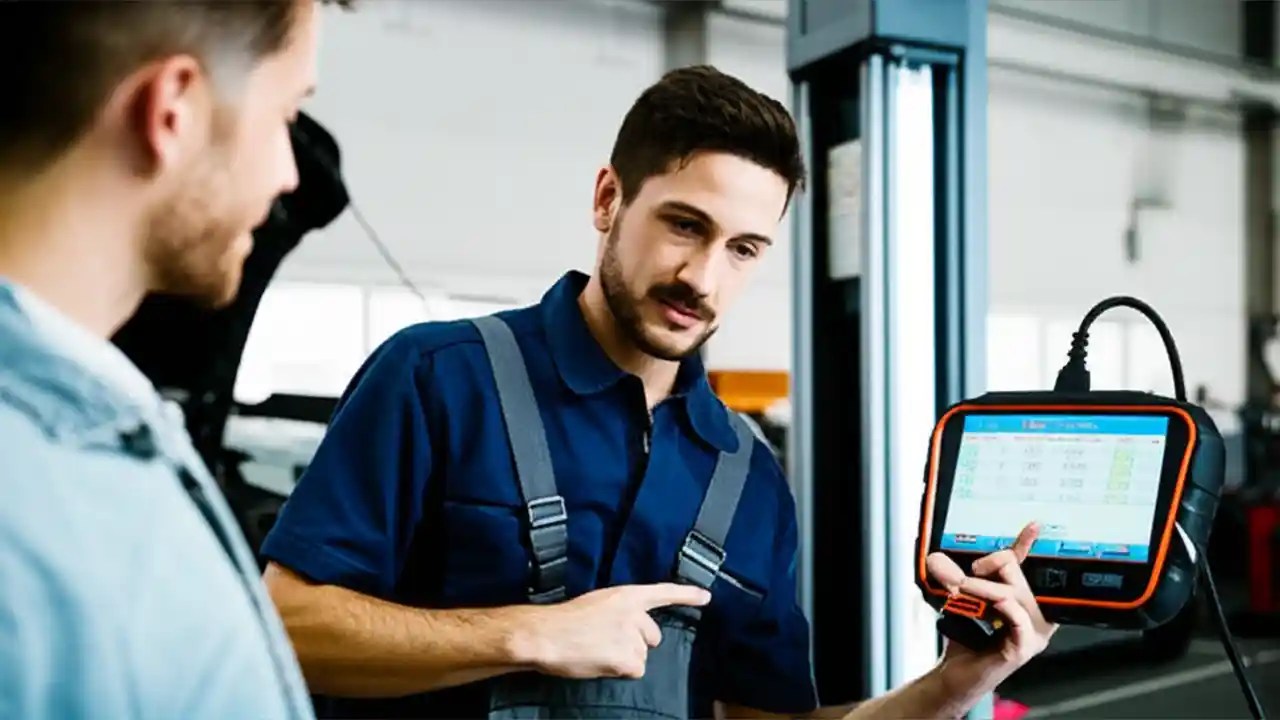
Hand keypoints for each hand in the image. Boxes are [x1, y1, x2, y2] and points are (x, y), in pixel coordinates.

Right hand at [512, 583, 709, 679]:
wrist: (547, 634)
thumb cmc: (564, 621)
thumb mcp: (597, 604)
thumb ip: (619, 612)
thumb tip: (627, 631)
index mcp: (626, 595)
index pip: (663, 593)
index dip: (687, 595)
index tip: (706, 597)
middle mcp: (635, 613)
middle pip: (653, 636)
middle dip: (636, 643)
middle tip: (608, 642)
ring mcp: (633, 636)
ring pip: (642, 656)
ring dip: (625, 657)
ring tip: (599, 651)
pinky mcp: (628, 657)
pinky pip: (635, 670)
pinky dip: (620, 671)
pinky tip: (601, 662)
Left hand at [925, 523, 1057, 710]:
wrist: (957, 674)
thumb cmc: (966, 639)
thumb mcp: (964, 600)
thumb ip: (959, 578)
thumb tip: (939, 557)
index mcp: (1027, 601)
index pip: (1029, 566)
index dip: (1027, 544)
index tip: (1032, 526)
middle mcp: (1038, 615)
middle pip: (1015, 572)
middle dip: (984, 568)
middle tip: (962, 579)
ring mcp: (1035, 632)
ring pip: (1012, 591)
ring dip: (979, 587)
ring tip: (960, 593)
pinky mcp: (1026, 647)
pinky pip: (1016, 616)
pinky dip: (996, 605)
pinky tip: (983, 607)